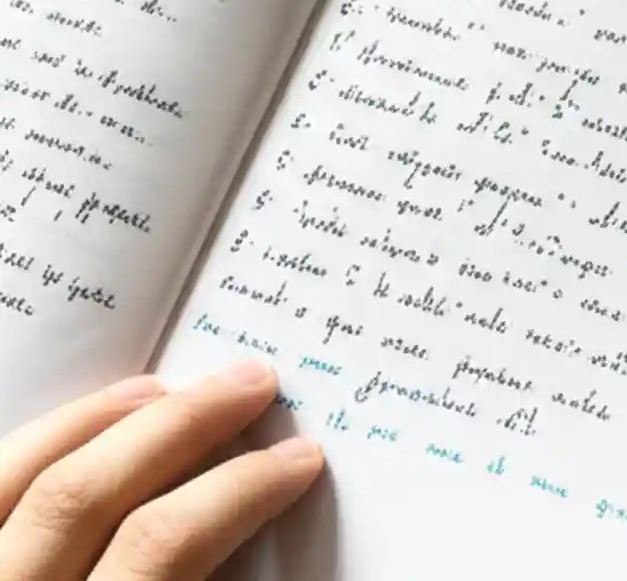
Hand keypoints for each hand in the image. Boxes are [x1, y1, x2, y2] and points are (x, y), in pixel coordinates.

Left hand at [0, 361, 322, 579]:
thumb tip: (261, 524)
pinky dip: (37, 443)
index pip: (162, 546)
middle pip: (89, 492)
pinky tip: (82, 424)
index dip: (238, 493)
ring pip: (23, 475)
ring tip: (173, 389)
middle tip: (251, 384)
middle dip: (184, 425)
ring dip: (105, 419)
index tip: (296, 461)